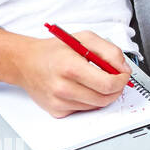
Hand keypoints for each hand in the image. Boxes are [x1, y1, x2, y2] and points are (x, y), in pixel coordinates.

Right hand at [0, 28, 130, 117]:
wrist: (26, 62)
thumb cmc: (55, 50)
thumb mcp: (85, 39)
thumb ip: (110, 51)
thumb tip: (124, 68)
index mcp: (70, 67)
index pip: (108, 84)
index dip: (122, 80)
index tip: (123, 75)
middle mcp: (62, 87)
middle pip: (105, 98)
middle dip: (116, 89)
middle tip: (115, 78)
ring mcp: (58, 102)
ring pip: (96, 105)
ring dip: (104, 94)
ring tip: (96, 80)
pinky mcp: (56, 111)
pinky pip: (84, 110)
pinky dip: (90, 100)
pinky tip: (82, 88)